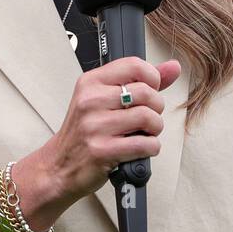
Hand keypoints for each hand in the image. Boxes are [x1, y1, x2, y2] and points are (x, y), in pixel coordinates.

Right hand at [42, 56, 182, 203]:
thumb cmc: (84, 132)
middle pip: (146, 93)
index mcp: (91, 83)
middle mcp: (91, 101)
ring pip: (148, 117)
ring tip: (145, 133)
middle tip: (147, 118)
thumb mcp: (104, 99)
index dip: (153, 77)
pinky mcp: (102, 151)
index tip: (151, 89)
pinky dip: (151, 148)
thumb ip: (140, 82)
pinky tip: (141, 148)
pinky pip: (145, 144)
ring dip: (155, 129)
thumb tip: (173, 67)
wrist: (59, 166)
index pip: (134, 65)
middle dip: (156, 108)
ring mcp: (95, 126)